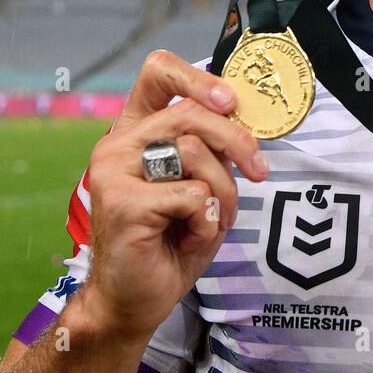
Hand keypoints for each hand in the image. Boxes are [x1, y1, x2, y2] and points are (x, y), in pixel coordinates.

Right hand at [80, 49, 268, 343]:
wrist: (135, 299)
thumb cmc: (172, 241)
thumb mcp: (200, 184)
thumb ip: (211, 147)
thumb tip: (240, 115)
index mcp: (136, 131)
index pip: (158, 73)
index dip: (199, 78)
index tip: (230, 101)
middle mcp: (118, 144)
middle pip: (192, 113)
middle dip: (237, 141)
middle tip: (259, 170)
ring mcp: (113, 171)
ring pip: (196, 152)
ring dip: (223, 190)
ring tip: (212, 218)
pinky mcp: (121, 202)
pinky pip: (192, 194)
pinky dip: (207, 219)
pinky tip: (191, 236)